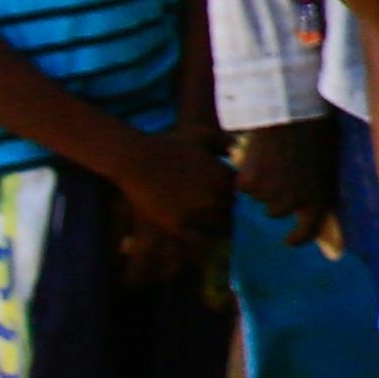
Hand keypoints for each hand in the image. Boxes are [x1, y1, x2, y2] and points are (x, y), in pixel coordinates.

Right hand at [104, 125, 236, 271]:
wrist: (135, 158)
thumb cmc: (167, 144)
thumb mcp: (200, 136)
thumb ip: (223, 142)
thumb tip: (238, 148)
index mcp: (224, 177)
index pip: (243, 197)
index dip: (236, 200)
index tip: (227, 201)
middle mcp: (215, 196)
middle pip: (232, 215)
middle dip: (227, 216)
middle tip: (219, 218)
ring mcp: (197, 212)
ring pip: (218, 230)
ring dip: (215, 230)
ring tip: (209, 230)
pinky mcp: (178, 224)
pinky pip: (198, 241)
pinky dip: (200, 241)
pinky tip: (194, 236)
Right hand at [228, 119, 337, 237]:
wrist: (293, 113)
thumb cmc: (315, 134)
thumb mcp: (328, 166)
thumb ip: (318, 189)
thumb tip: (308, 206)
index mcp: (319, 199)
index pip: (307, 232)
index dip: (298, 238)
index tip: (288, 239)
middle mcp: (293, 202)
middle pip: (276, 212)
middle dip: (276, 197)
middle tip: (280, 175)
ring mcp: (269, 194)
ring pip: (259, 196)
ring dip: (262, 183)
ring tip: (273, 158)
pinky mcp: (249, 184)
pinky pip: (243, 186)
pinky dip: (247, 173)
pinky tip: (258, 156)